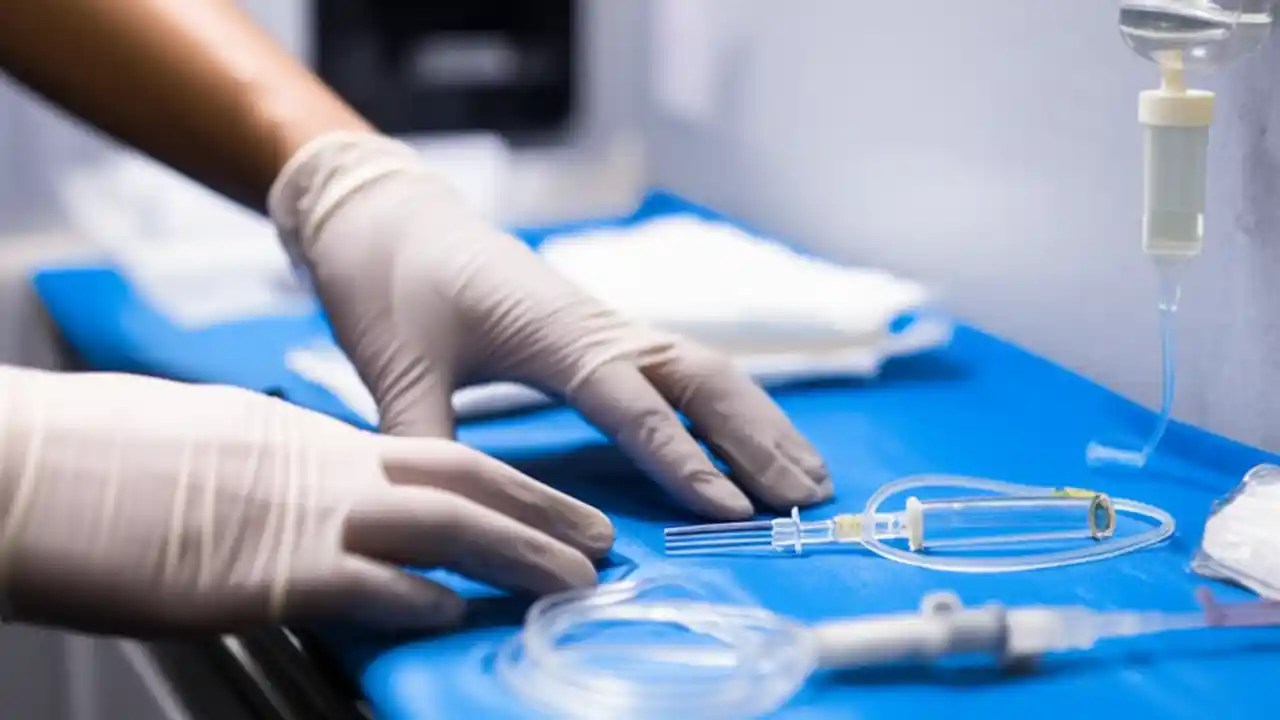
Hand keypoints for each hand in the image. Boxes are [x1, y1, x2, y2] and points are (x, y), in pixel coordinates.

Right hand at [0, 366, 610, 635]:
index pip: (427, 454)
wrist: (31, 463)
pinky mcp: (268, 571)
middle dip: (540, 506)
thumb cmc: (98, 458)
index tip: (544, 501)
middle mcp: (321, 467)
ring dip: (519, 549)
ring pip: (444, 524)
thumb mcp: (207, 445)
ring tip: (577, 576)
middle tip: (600, 534)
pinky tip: (462, 614)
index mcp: (307, 439)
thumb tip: (299, 502)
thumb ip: (272, 473)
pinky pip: (371, 584)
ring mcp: (301, 516)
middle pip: (463, 476)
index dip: (499, 480)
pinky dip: (423, 598)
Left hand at [269, 133, 831, 519]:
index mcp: (554, 331)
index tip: (731, 510)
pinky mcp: (599, 332)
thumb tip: (449, 525)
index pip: (636, 403)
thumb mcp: (395, 366)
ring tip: (810, 476)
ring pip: (705, 371)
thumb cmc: (389, 280)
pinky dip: (728, 407)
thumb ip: (425, 445)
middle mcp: (598, 324)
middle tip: (811, 498)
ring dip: (760, 423)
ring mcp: (606, 325)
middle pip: (702, 378)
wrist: (385, 211)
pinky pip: (682, 369)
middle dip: (759, 438)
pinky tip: (752, 437)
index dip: (684, 458)